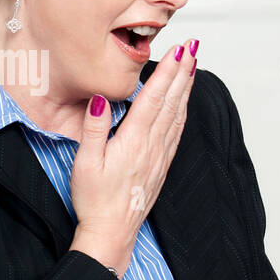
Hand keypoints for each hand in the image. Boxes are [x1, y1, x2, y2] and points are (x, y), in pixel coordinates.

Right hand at [69, 40, 197, 275]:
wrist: (113, 232)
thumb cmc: (94, 200)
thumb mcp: (85, 163)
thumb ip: (94, 128)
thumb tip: (100, 98)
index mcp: (134, 141)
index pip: (155, 98)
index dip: (169, 72)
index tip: (180, 51)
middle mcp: (153, 146)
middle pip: (172, 102)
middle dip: (183, 72)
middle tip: (193, 48)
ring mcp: (160, 156)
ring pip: (178, 115)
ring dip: (186, 89)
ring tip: (193, 67)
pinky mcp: (162, 166)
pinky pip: (177, 132)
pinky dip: (183, 112)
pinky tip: (185, 103)